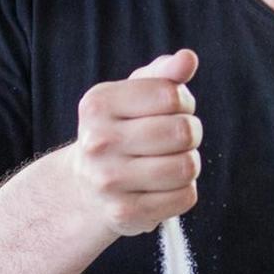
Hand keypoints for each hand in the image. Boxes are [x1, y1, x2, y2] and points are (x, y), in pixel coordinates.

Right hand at [69, 49, 202, 236]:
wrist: (85, 188)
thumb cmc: (119, 131)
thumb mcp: (134, 96)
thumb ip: (164, 74)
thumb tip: (188, 58)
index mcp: (98, 104)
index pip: (171, 94)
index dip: (183, 101)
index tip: (172, 109)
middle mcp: (98, 142)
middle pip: (182, 131)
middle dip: (189, 133)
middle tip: (173, 139)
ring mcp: (109, 181)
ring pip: (187, 166)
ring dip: (188, 163)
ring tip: (169, 162)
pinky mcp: (125, 214)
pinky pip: (185, 197)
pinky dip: (183, 191)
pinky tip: (163, 187)